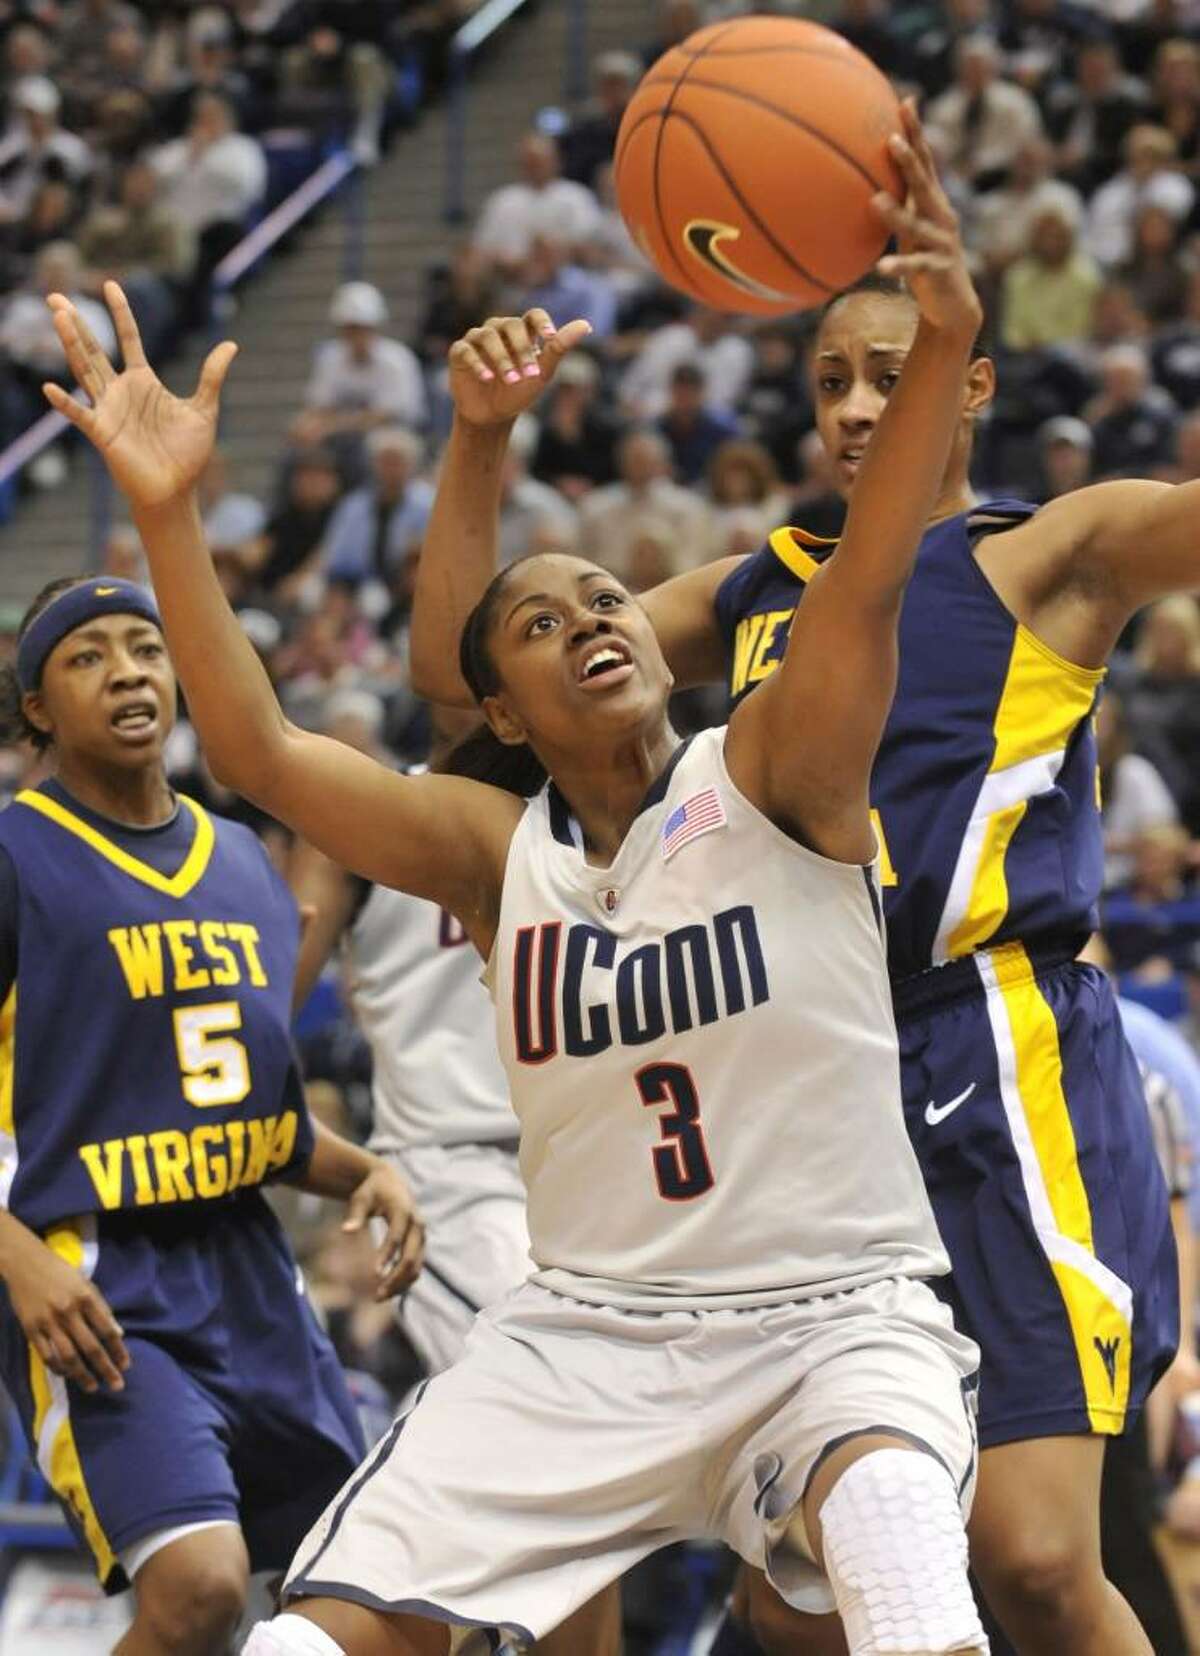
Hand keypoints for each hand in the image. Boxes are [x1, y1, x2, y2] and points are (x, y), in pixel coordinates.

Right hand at [3, 1228, 128, 1393]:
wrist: (25, 1264)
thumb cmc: (61, 1273)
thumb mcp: (86, 1284)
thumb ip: (102, 1308)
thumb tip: (118, 1333)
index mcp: (86, 1298)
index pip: (107, 1330)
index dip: (118, 1350)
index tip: (126, 1366)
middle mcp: (68, 1312)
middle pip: (91, 1347)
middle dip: (105, 1369)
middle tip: (117, 1385)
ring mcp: (48, 1323)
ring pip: (68, 1357)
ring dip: (82, 1375)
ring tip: (93, 1387)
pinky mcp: (31, 1330)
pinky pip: (46, 1355)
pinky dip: (58, 1368)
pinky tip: (68, 1375)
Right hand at [41, 280, 236, 507]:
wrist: (177, 491)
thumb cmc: (188, 455)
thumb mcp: (204, 409)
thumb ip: (212, 377)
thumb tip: (231, 345)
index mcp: (143, 382)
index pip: (129, 339)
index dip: (121, 313)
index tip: (112, 285)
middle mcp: (121, 392)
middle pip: (94, 350)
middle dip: (76, 323)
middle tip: (55, 296)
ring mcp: (109, 410)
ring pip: (84, 371)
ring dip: (71, 345)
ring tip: (59, 316)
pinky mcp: (103, 434)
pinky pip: (80, 415)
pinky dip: (66, 404)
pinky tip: (51, 389)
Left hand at [342, 1160, 424, 1299]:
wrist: (391, 1182)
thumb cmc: (372, 1191)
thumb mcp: (360, 1198)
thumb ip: (355, 1215)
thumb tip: (346, 1231)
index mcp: (403, 1210)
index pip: (396, 1237)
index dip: (386, 1256)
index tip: (373, 1274)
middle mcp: (417, 1224)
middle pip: (410, 1257)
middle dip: (395, 1278)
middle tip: (375, 1297)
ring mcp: (421, 1236)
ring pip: (416, 1266)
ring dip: (400, 1284)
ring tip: (378, 1298)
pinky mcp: (420, 1245)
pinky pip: (416, 1267)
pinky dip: (404, 1281)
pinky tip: (386, 1291)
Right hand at [449, 309, 592, 429]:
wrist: (492, 416)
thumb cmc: (518, 392)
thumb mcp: (542, 372)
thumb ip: (560, 348)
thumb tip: (586, 325)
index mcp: (521, 333)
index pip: (533, 315)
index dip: (541, 322)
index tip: (550, 336)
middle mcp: (499, 330)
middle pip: (510, 325)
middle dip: (522, 349)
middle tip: (530, 373)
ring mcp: (477, 340)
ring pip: (487, 336)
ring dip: (502, 359)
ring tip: (511, 380)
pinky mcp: (459, 353)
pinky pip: (466, 350)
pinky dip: (477, 364)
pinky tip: (488, 379)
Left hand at [872, 99, 979, 337]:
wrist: (953, 303)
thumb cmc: (923, 260)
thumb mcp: (909, 228)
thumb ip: (894, 203)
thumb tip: (863, 181)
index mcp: (932, 202)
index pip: (924, 160)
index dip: (916, 132)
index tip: (906, 101)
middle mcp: (941, 216)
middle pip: (924, 183)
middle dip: (910, 159)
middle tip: (892, 139)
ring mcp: (941, 242)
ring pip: (916, 225)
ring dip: (897, 213)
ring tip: (875, 200)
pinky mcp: (936, 270)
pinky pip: (913, 267)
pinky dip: (897, 267)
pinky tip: (880, 268)